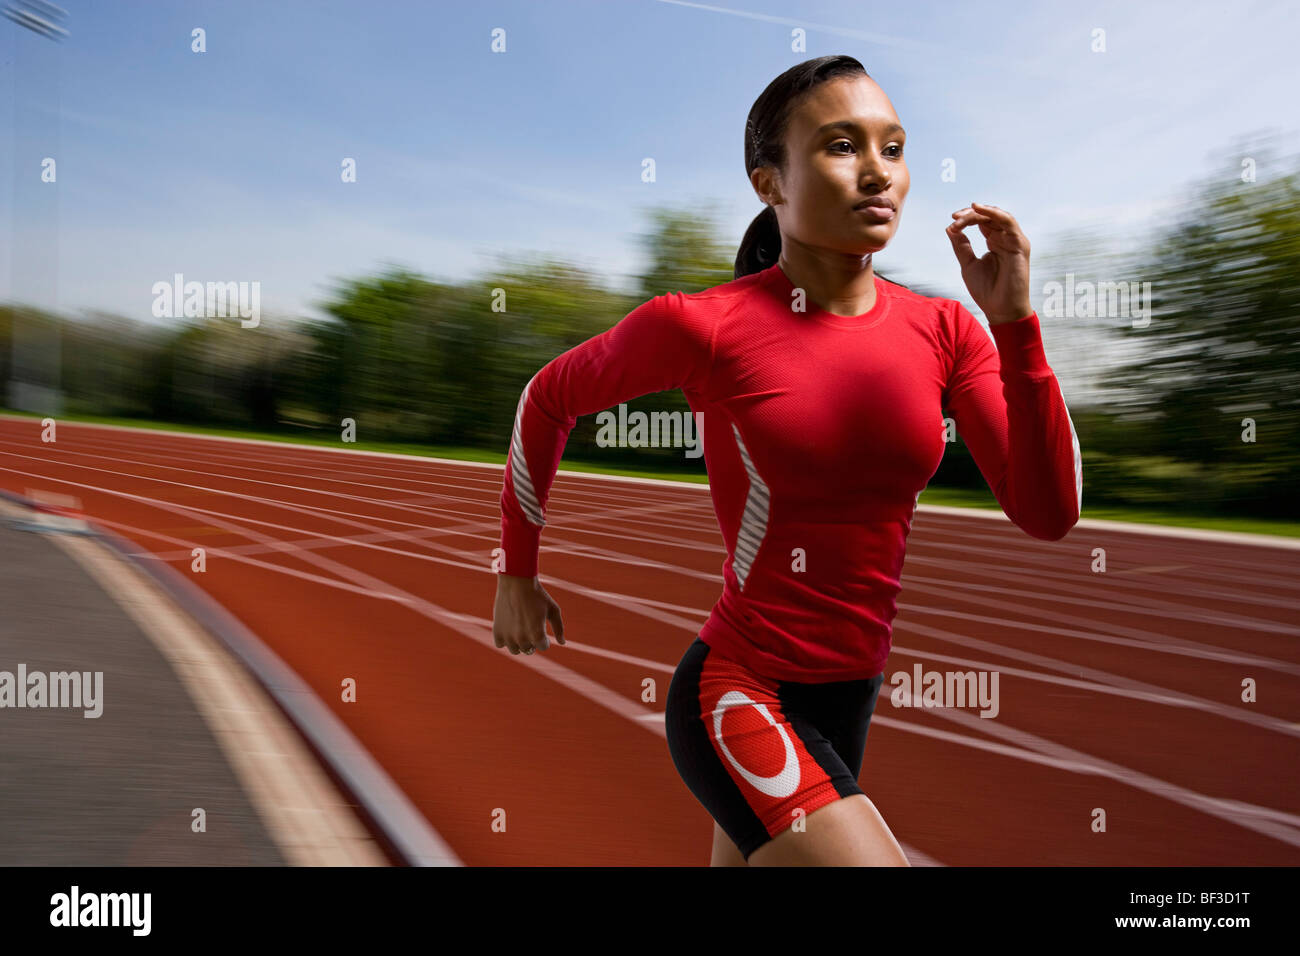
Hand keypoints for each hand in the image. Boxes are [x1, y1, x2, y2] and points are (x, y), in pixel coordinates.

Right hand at [493, 573, 564, 654]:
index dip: (544, 638)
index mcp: (538, 635)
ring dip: (518, 642)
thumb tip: (562, 643)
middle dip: (531, 640)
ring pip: (515, 649)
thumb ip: (559, 628)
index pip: (543, 646)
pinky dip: (505, 639)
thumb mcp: (553, 609)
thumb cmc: (537, 595)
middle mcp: (522, 639)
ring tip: (519, 628)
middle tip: (529, 625)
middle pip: (529, 649)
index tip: (540, 626)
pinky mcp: (497, 631)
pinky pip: (501, 644)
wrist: (517, 582)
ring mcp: (508, 636)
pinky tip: (509, 629)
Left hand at [946, 201, 1033, 324]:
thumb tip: (950, 228)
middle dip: (970, 214)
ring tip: (962, 215)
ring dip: (979, 213)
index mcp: (994, 242)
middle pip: (988, 216)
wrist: (1001, 310)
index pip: (981, 222)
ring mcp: (1013, 240)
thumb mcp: (968, 264)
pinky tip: (979, 210)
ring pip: (997, 216)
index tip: (952, 222)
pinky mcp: (1020, 244)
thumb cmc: (987, 291)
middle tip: (954, 218)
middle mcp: (1005, 238)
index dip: (966, 219)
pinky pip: (1008, 222)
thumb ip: (961, 246)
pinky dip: (994, 213)